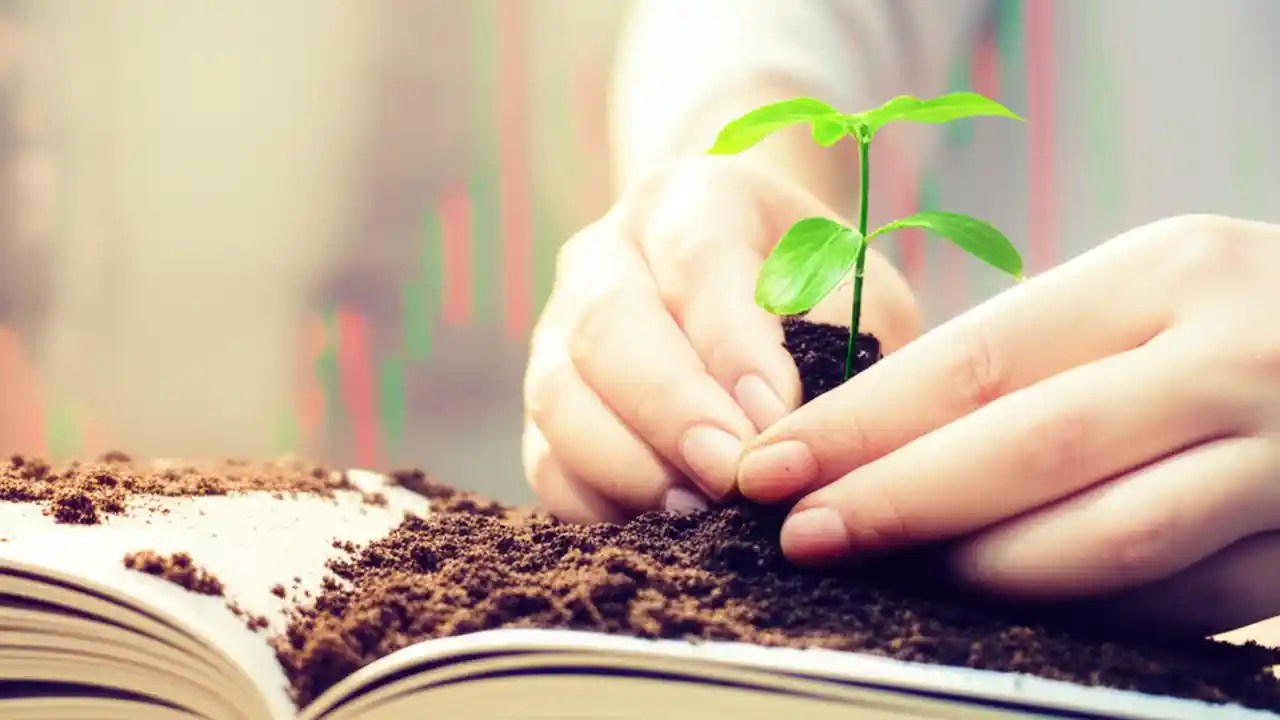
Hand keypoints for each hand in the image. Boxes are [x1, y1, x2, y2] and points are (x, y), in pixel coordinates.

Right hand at [523, 155, 919, 522]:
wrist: (757, 281)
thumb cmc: (814, 288)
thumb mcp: (850, 289)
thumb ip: (838, 339)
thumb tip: (798, 439)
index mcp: (689, 198)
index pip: (698, 262)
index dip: (732, 345)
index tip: (777, 417)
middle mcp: (605, 254)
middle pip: (607, 326)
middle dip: (670, 410)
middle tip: (731, 476)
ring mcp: (559, 327)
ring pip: (559, 395)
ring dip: (627, 464)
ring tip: (699, 515)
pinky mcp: (548, 403)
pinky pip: (545, 459)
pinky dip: (595, 504)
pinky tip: (658, 531)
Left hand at [736, 214, 1279, 635]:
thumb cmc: (1239, 316)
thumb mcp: (1146, 294)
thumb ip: (1033, 362)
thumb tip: (870, 442)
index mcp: (1168, 276)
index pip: (976, 361)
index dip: (860, 425)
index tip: (771, 468)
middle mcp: (1231, 362)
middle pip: (1025, 453)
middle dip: (894, 505)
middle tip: (801, 537)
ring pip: (1100, 545)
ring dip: (974, 574)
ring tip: (886, 579)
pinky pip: (1170, 605)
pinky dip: (1074, 612)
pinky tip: (1000, 611)